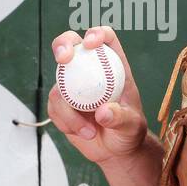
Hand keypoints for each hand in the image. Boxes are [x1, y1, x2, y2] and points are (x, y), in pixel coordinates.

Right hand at [46, 26, 147, 166]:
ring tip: (90, 132)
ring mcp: (73, 85)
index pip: (105, 39)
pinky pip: (54, 107)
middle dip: (63, 45)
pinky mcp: (60, 103)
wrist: (115, 151)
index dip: (96, 34)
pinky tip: (83, 133)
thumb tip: (102, 112)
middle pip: (71, 44)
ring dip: (69, 111)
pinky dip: (66, 122)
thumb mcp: (131, 126)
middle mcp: (91, 70)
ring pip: (58, 84)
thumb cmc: (129, 132)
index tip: (91, 44)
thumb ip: (120, 118)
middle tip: (63, 59)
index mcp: (113, 66)